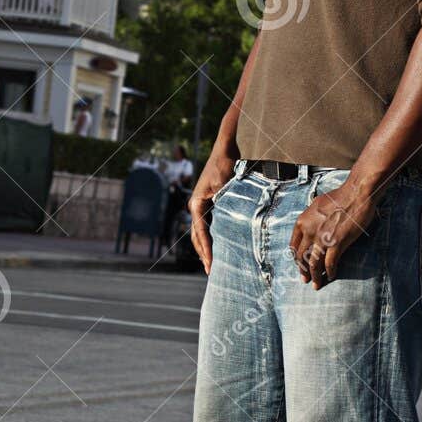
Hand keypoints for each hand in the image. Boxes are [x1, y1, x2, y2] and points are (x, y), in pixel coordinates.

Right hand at [188, 151, 234, 274]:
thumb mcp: (225, 180)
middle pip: (197, 236)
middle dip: (203, 254)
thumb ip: (223, 202)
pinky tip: (218, 250)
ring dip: (205, 250)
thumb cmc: (225, 163)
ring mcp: (201, 206)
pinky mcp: (209, 205)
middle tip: (211, 272)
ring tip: (212, 266)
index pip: (200, 232)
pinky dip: (210, 240)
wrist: (225, 150)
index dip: (206, 249)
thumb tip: (225, 218)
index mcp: (197, 204)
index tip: (211, 262)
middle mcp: (196, 207)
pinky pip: (207, 227)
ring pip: (200, 234)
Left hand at [289, 179, 379, 290]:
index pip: (294, 245)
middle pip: (302, 257)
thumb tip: (310, 226)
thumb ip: (311, 218)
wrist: (357, 193)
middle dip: (303, 270)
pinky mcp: (337, 243)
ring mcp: (322, 238)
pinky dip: (330, 272)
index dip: (295, 258)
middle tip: (305, 279)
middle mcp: (309, 231)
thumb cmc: (340, 196)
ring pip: (313, 264)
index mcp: (302, 221)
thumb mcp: (317, 205)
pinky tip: (331, 276)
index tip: (298, 265)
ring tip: (316, 284)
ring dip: (315, 276)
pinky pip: (330, 263)